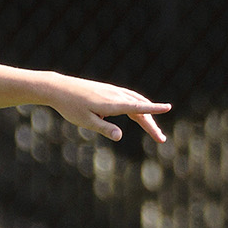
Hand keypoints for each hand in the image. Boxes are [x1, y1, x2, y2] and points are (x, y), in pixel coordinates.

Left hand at [42, 73, 169, 142]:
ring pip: (136, 102)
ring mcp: (113, 91)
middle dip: (152, 124)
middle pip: (141, 108)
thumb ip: (104, 129)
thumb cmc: (71, 107)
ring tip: (153, 130)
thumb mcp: (86, 121)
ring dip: (147, 115)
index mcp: (112, 104)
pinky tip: (138, 115)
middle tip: (161, 139)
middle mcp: (116, 95)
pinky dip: (138, 106)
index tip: (168, 108)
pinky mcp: (109, 90)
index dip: (154, 109)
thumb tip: (120, 136)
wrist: (59, 88)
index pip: (138, 107)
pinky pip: (129, 98)